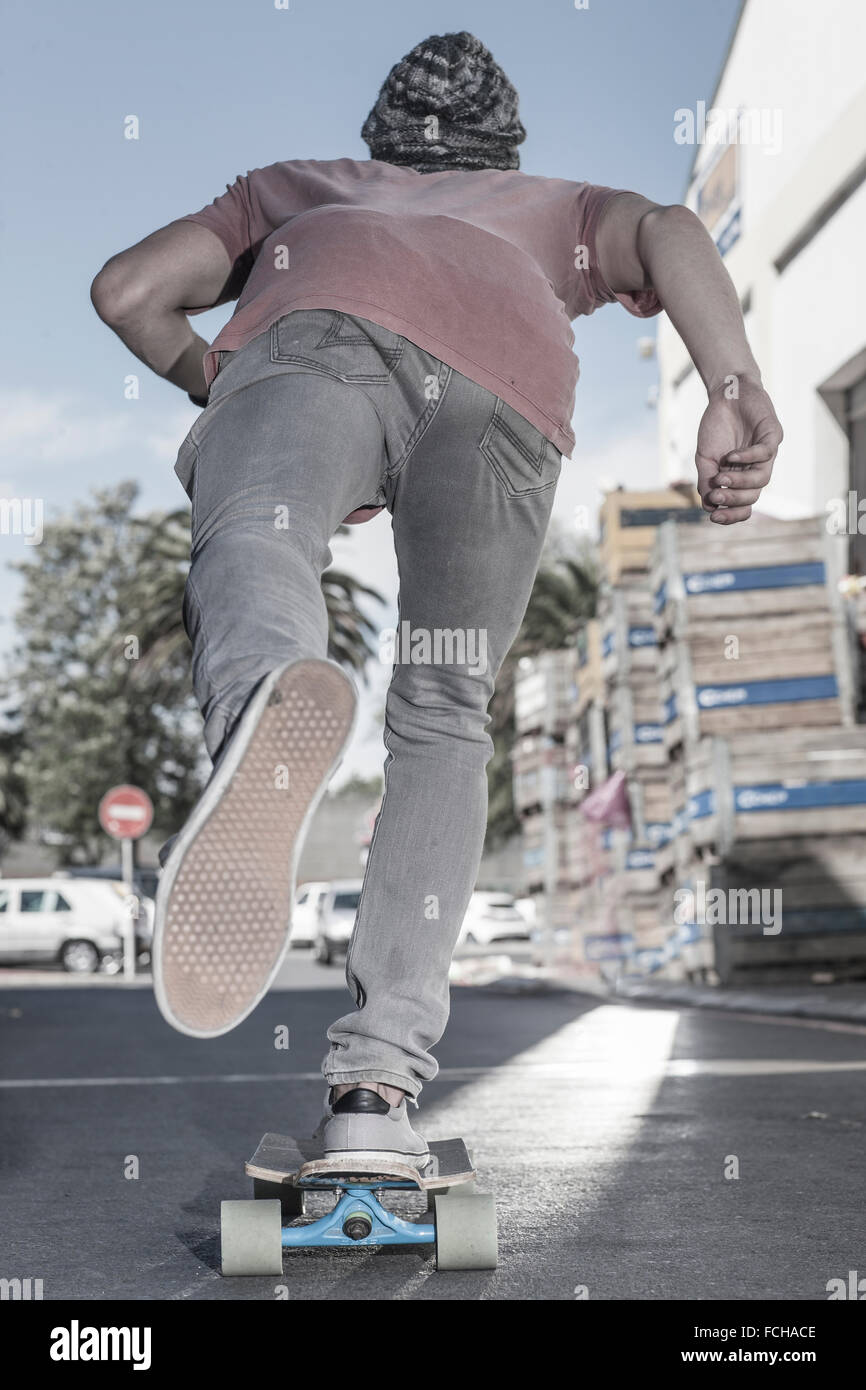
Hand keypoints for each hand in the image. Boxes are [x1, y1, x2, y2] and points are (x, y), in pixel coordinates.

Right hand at [695, 376, 782, 523]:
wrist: (726, 395)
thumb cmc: (717, 427)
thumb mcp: (705, 458)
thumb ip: (706, 481)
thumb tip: (709, 507)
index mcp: (742, 477)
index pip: (744, 505)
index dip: (732, 514)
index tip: (714, 516)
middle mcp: (758, 468)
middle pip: (753, 496)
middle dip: (733, 499)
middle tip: (715, 494)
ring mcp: (767, 452)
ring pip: (762, 478)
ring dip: (740, 482)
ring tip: (721, 477)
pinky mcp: (773, 434)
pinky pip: (766, 452)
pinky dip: (749, 457)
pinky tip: (731, 456)